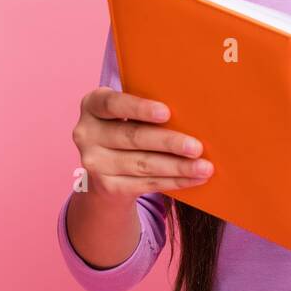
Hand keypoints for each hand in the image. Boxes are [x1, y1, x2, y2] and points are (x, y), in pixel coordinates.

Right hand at [71, 87, 213, 201]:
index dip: (139, 108)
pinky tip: (195, 178)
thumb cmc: (128, 128)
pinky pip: (146, 183)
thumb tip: (193, 112)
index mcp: (92, 105)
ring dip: (178, 166)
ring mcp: (94, 162)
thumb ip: (147, 108)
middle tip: (197, 147)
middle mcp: (86, 133)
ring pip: (143, 164)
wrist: (106, 171)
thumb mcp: (128, 112)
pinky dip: (174, 181)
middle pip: (133, 137)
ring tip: (204, 167)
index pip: (112, 104)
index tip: (166, 112)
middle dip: (168, 142)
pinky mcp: (106, 186)